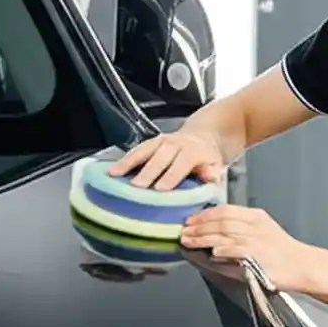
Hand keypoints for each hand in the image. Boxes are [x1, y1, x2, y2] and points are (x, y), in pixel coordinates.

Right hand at [107, 130, 225, 190]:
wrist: (202, 137)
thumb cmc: (207, 160)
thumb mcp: (216, 165)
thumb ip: (211, 172)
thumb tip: (210, 177)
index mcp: (193, 151)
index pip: (182, 163)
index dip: (171, 175)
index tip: (160, 189)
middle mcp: (175, 144)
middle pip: (160, 156)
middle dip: (147, 171)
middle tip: (136, 186)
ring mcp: (161, 141)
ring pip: (144, 150)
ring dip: (128, 162)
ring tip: (114, 174)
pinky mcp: (150, 142)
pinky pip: (136, 150)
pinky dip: (123, 159)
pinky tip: (111, 170)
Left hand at [180, 205, 314, 292]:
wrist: (302, 266)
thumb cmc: (281, 252)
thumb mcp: (262, 231)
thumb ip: (240, 230)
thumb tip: (213, 236)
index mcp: (255, 216)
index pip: (225, 210)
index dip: (204, 215)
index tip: (190, 220)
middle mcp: (255, 225)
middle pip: (221, 220)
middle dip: (199, 226)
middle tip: (184, 232)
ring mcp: (256, 240)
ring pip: (224, 233)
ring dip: (203, 237)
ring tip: (189, 240)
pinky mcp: (258, 256)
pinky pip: (236, 249)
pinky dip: (223, 249)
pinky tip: (211, 251)